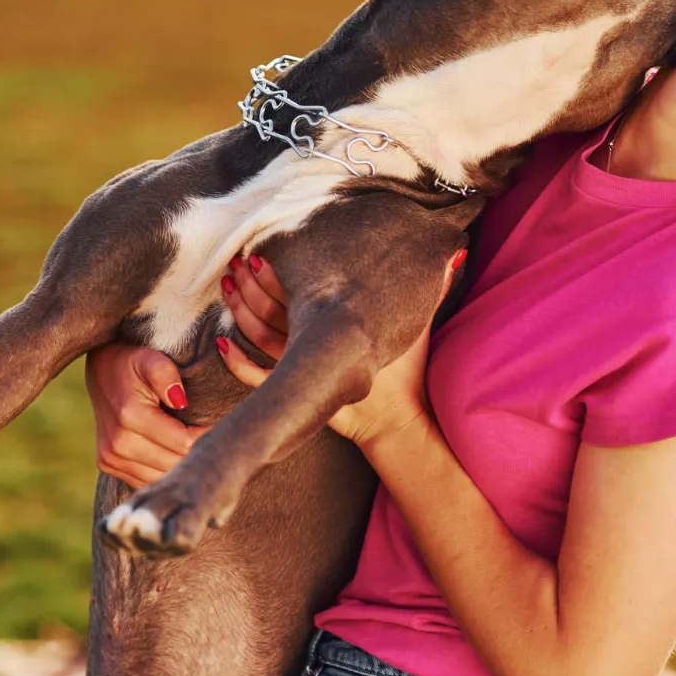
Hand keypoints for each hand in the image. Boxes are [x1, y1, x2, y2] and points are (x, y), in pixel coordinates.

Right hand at [85, 343, 208, 487]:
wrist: (101, 371)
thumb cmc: (132, 362)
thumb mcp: (150, 358)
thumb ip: (165, 373)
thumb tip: (180, 400)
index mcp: (129, 416)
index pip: (183, 443)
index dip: (206, 436)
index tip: (220, 424)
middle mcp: (117, 444)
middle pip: (173, 464)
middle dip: (196, 453)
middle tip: (214, 439)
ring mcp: (110, 458)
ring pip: (161, 477)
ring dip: (181, 465)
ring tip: (196, 446)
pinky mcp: (108, 465)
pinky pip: (146, 480)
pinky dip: (164, 471)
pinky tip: (175, 455)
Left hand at [215, 251, 464, 446]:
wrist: (396, 422)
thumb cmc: (406, 374)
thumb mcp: (416, 328)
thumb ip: (435, 288)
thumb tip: (455, 253)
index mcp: (342, 323)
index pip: (300, 292)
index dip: (274, 273)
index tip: (256, 254)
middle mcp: (319, 343)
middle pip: (273, 311)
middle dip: (249, 286)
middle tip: (235, 265)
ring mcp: (304, 369)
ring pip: (259, 338)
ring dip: (237, 313)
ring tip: (226, 289)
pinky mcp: (294, 390)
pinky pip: (255, 376)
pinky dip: (234, 360)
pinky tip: (220, 342)